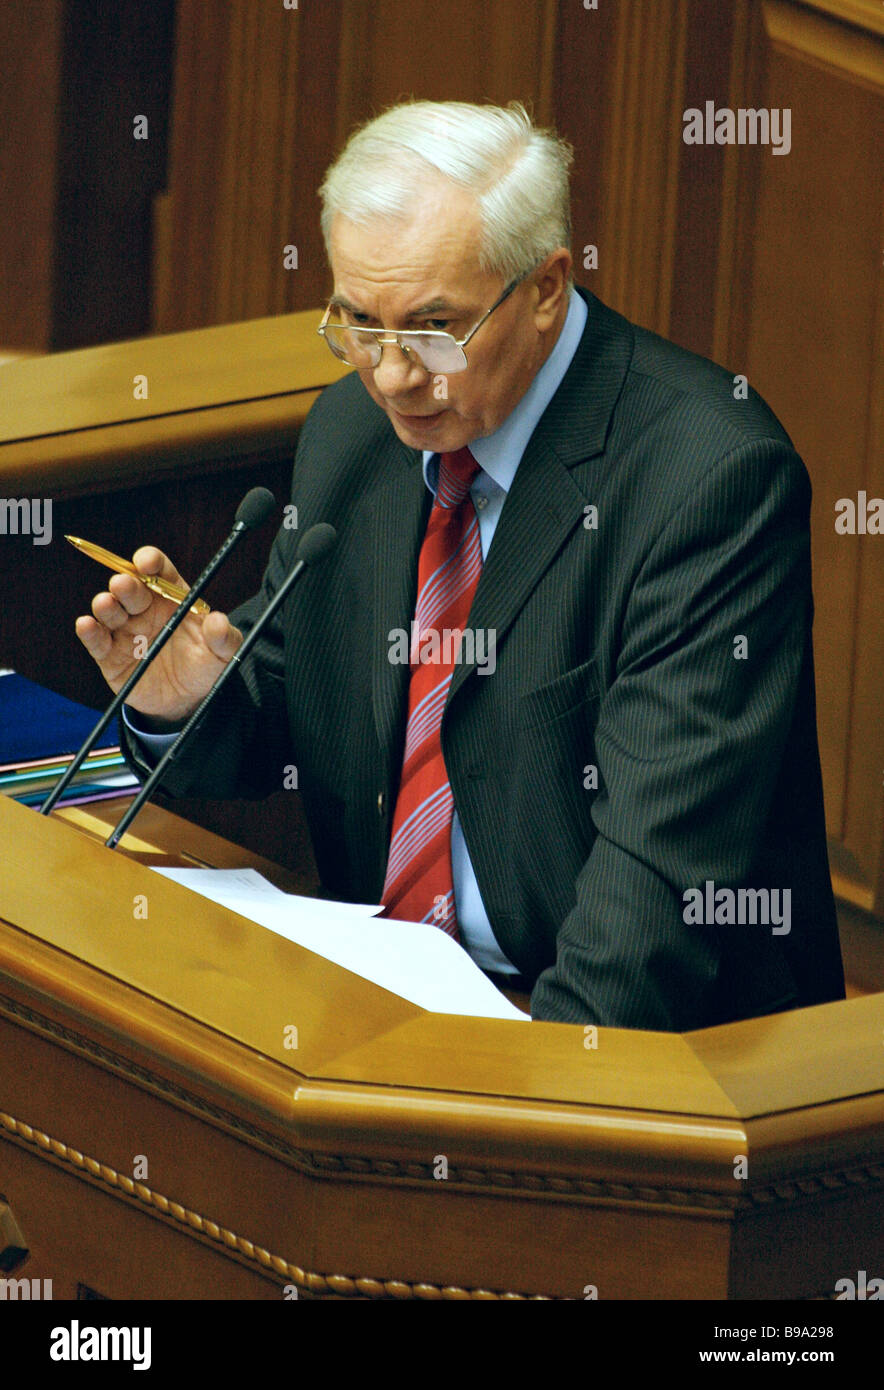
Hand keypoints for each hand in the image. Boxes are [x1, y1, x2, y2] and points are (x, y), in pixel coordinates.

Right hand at [75, 547, 242, 724]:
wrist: (186, 700)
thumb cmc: (204, 666)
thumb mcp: (222, 653)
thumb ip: (224, 637)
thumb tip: (219, 621)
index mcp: (171, 597)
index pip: (158, 571)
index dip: (150, 561)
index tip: (147, 562)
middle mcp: (143, 608)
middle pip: (130, 587)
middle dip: (125, 584)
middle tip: (123, 585)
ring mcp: (124, 629)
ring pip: (109, 610)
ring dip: (105, 605)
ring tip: (106, 604)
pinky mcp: (109, 654)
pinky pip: (96, 640)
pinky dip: (89, 631)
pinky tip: (86, 625)